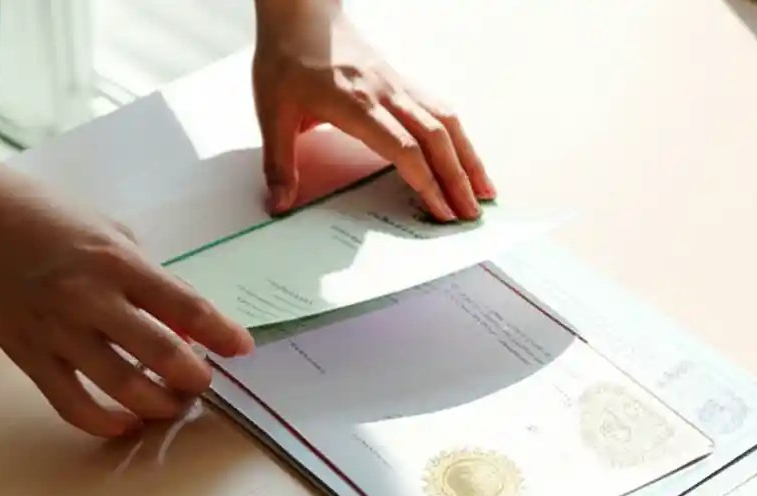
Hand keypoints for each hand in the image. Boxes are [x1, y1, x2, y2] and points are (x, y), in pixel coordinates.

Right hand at [0, 167, 253, 437]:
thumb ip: (153, 278)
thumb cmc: (52, 219)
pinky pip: (71, 405)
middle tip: (204, 383)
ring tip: (172, 405)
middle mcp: (90, 298)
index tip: (243, 349)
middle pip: (162, 354)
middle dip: (194, 378)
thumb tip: (192, 323)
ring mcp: (57, 331)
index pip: (187, 307)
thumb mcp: (115, 233)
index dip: (224, 334)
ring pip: (121, 387)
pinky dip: (105, 423)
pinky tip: (126, 424)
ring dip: (158, 405)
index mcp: (119, 262)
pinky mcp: (27, 355)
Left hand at [252, 0, 494, 219]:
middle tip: (471, 215)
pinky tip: (467, 157)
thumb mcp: (271, 112)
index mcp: (356, 104)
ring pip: (446, 121)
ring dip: (469, 158)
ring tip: (485, 190)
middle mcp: (386, 93)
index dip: (426, 182)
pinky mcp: (402, 81)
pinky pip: (440, 110)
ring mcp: (398, 85)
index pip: (403, 148)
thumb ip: (279, 163)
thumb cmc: (287, 58)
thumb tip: (278, 204)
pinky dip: (459, 137)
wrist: (301, 12)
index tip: (441, 211)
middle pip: (436, 138)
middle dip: (457, 179)